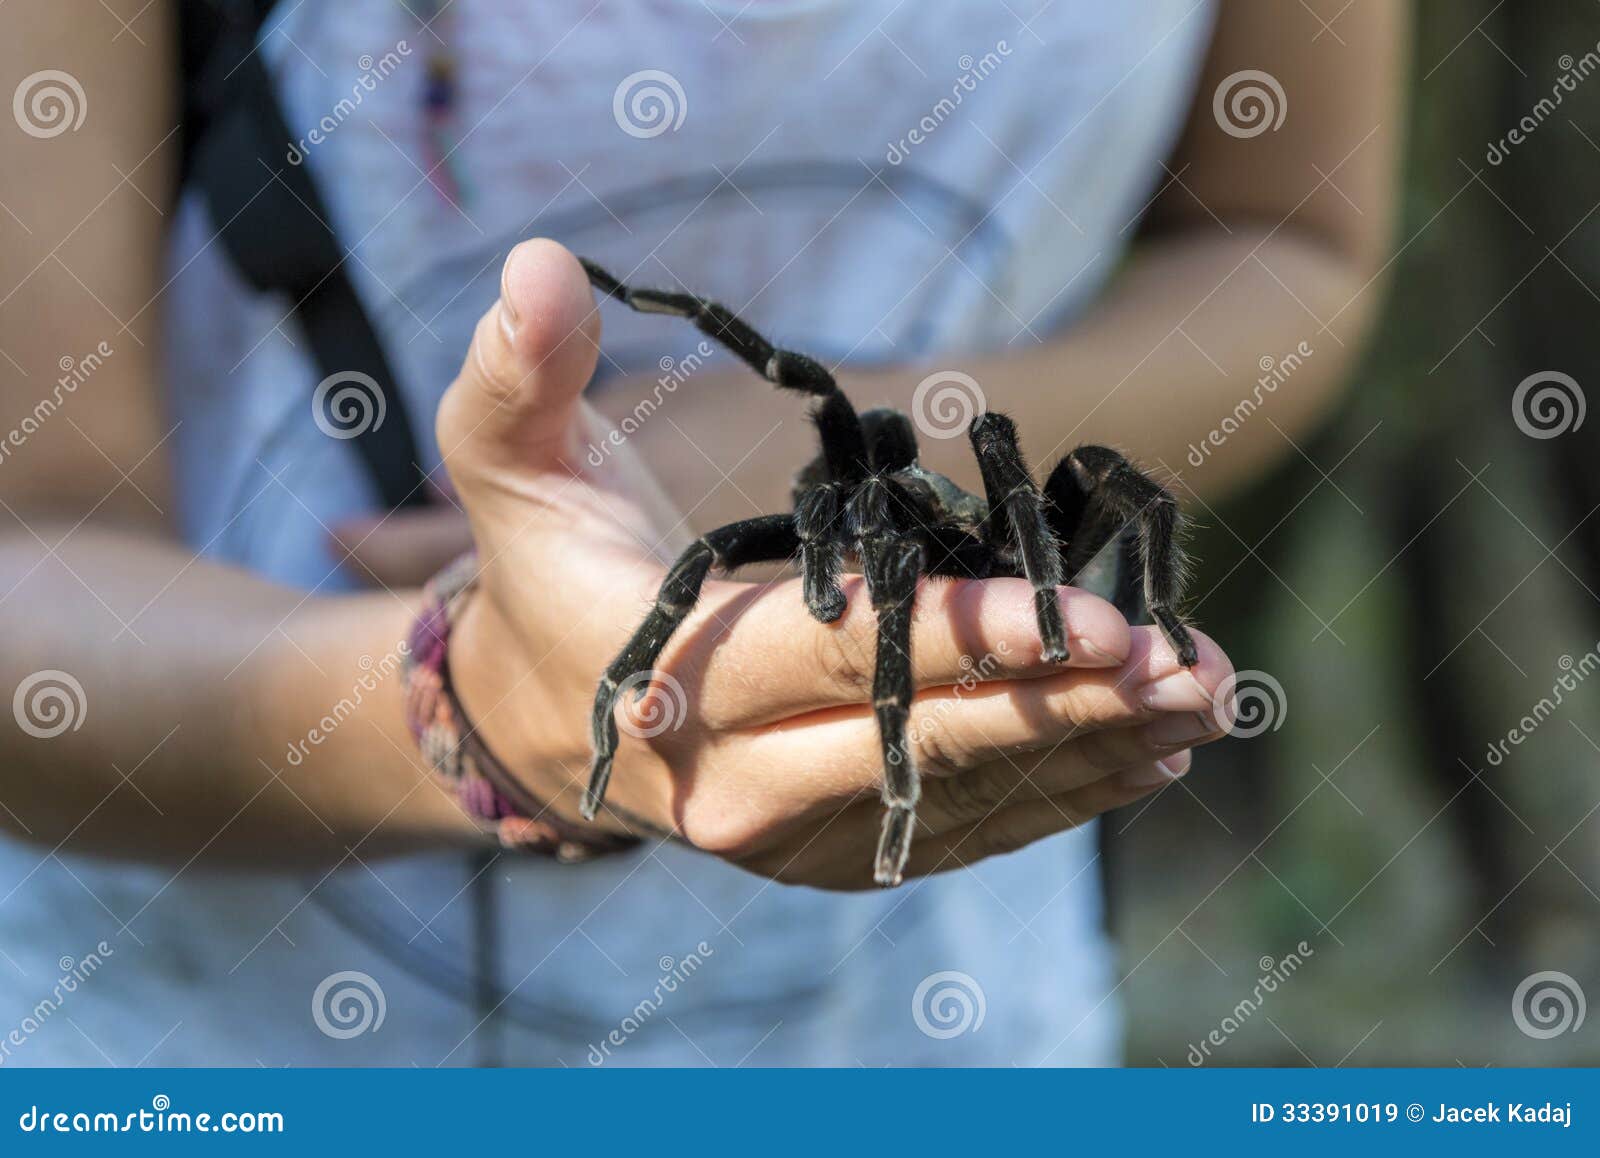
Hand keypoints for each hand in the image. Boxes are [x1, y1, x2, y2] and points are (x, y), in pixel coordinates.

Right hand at [439, 239, 1237, 889]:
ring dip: (1096, 749)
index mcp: (675, 686)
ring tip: (1206, 699)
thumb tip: (540, 265)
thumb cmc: (548, 569)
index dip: (966, 636)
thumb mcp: (512, 461)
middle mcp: (741, 786)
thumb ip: (521, 370)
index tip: (1089, 616)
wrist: (542, 716)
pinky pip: (967, 830)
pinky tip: (1147, 755)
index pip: (841, 659)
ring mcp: (798, 835)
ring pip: (971, 798)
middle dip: (1069, 701)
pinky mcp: (839, 853)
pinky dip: (1061, 793)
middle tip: (1191, 663)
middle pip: (933, 746)